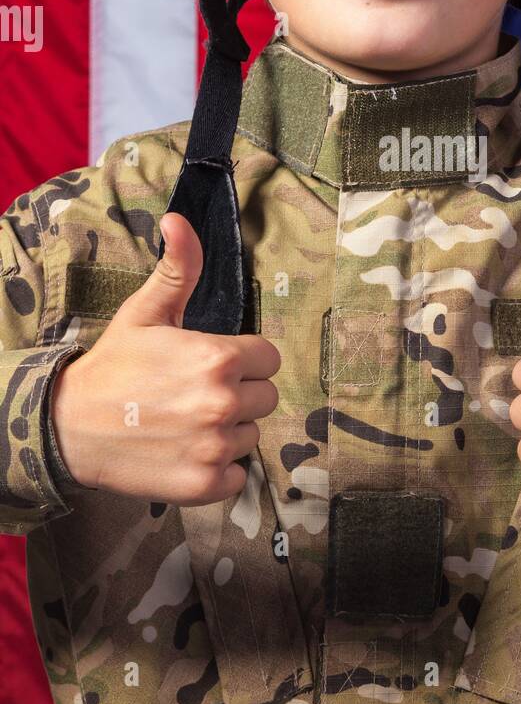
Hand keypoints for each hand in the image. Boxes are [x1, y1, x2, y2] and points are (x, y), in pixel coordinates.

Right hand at [49, 212, 280, 504]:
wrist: (69, 427)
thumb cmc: (114, 365)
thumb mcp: (146, 312)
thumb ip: (178, 267)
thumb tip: (179, 219)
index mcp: (219, 357)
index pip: (268, 359)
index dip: (242, 360)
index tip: (210, 365)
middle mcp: (224, 403)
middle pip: (266, 398)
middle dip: (239, 394)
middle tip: (194, 394)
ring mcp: (216, 447)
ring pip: (251, 435)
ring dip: (227, 430)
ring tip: (185, 422)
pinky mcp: (206, 484)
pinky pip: (239, 474)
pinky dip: (219, 468)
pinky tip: (187, 451)